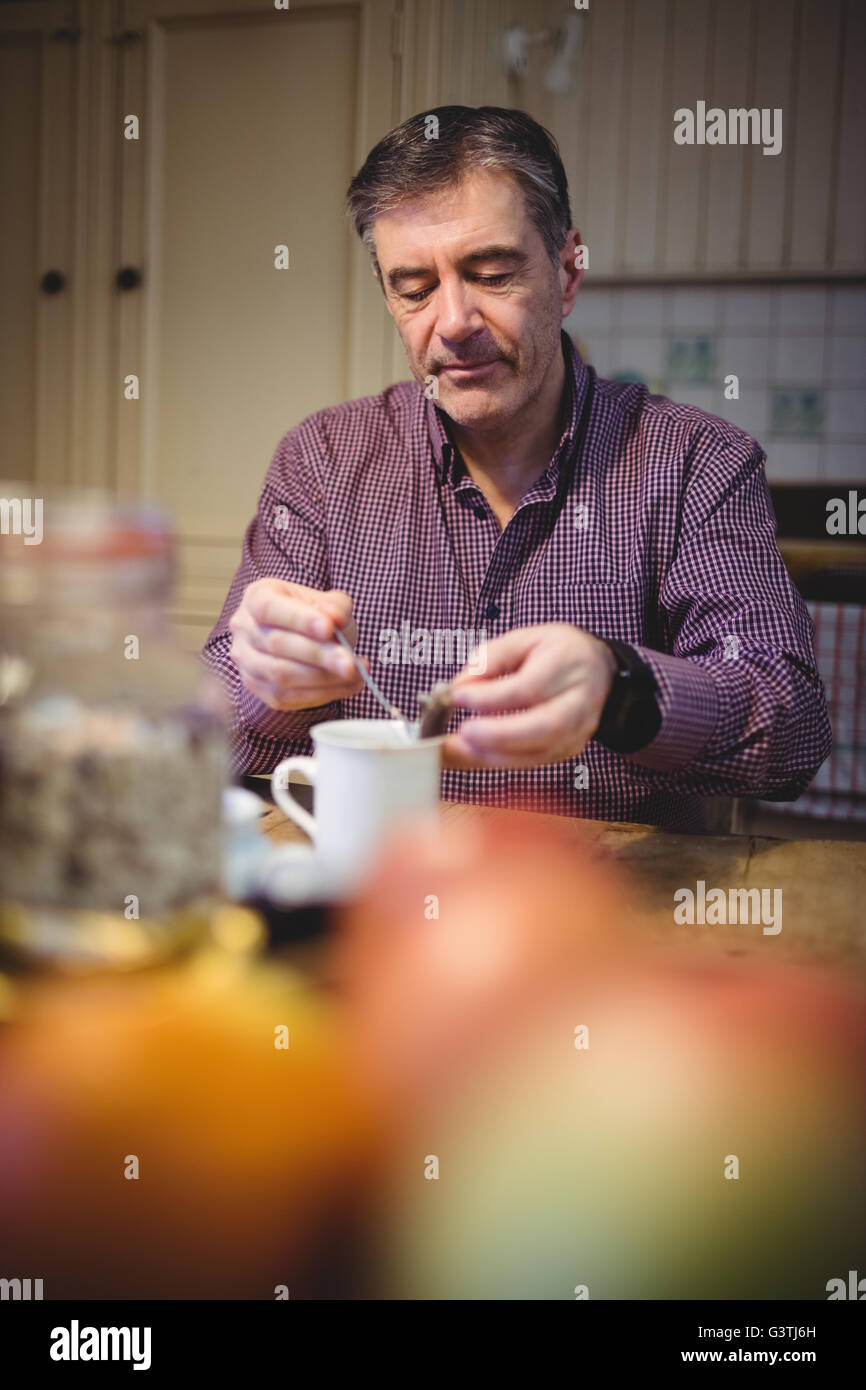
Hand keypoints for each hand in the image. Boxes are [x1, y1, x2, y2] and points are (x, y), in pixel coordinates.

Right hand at [229, 578, 366, 710]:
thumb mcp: (328, 602)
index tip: (329, 628)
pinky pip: (289, 696)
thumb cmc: (315, 616)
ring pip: (281, 675)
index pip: (270, 608)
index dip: (299, 619)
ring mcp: (248, 661)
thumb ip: (335, 607)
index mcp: (256, 597)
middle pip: (277, 644)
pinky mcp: (259, 689)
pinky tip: (347, 685)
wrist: (305, 639)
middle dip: (319, 655)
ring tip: (355, 673)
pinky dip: (323, 693)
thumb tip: (336, 619)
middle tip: (350, 662)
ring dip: (323, 678)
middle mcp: (244, 629)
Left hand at [443, 624, 616, 769]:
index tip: (458, 696)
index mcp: (568, 663)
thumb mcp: (524, 639)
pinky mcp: (568, 750)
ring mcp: (578, 731)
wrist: (597, 672)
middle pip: (545, 726)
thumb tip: (461, 686)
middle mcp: (580, 701)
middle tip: (463, 732)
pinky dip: (499, 761)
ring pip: (540, 752)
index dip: (492, 696)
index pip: (530, 686)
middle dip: (500, 734)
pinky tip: (472, 754)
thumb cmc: (557, 653)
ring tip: (458, 748)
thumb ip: (491, 658)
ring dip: (494, 755)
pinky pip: (533, 762)